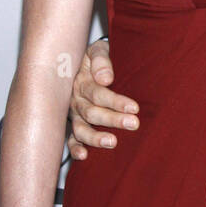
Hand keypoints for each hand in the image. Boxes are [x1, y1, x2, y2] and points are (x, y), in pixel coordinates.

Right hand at [67, 38, 138, 157]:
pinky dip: (75, 148)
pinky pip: (70, 139)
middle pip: (92, 112)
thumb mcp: (97, 50)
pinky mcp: (73, 124)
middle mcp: (75, 99)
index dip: (115, 101)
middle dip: (112, 119)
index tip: (134, 108)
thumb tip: (105, 78)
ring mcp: (73, 114)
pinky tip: (84, 156)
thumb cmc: (95, 57)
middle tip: (133, 124)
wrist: (80, 61)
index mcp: (81, 81)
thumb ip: (101, 60)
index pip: (97, 93)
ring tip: (112, 142)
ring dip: (95, 137)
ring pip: (81, 128)